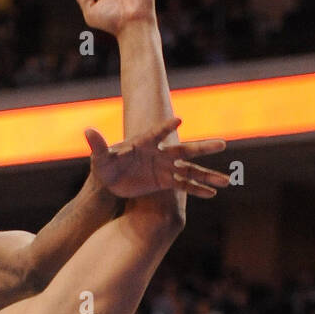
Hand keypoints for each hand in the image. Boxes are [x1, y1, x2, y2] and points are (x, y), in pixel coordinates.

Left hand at [86, 116, 229, 198]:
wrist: (110, 182)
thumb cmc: (104, 165)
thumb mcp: (99, 158)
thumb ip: (98, 145)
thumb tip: (87, 130)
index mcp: (145, 143)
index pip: (157, 133)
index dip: (166, 127)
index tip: (178, 120)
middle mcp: (160, 154)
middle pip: (185, 150)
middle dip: (203, 147)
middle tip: (223, 143)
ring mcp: (165, 168)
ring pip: (190, 170)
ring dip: (208, 175)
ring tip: (228, 181)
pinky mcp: (165, 183)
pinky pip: (184, 186)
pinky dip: (198, 190)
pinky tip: (213, 194)